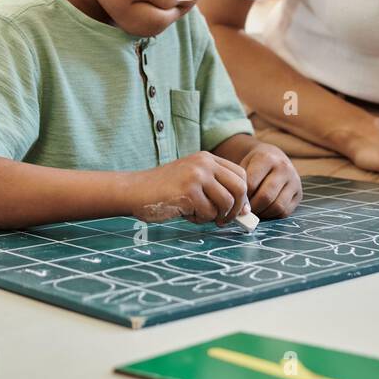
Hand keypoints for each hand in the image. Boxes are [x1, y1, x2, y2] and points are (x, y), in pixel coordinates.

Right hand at [131, 152, 248, 225]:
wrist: (135, 190)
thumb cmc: (164, 190)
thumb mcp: (192, 179)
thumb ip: (215, 188)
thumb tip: (243, 210)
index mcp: (207, 158)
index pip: (240, 174)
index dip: (242, 195)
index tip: (238, 210)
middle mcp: (204, 163)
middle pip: (239, 188)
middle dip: (236, 209)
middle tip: (224, 220)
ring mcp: (196, 176)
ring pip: (226, 202)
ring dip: (215, 216)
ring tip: (198, 215)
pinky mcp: (188, 192)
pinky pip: (208, 212)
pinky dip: (199, 219)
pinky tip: (186, 214)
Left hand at [239, 143, 301, 218]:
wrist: (274, 156)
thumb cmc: (254, 164)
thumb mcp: (245, 164)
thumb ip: (241, 183)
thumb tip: (241, 209)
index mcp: (267, 158)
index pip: (251, 184)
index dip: (242, 197)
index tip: (237, 200)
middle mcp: (284, 168)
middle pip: (265, 196)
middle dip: (253, 208)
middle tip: (245, 210)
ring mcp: (294, 181)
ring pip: (277, 206)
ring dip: (263, 213)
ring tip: (254, 210)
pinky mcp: (299, 194)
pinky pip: (285, 212)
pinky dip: (273, 215)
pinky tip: (265, 209)